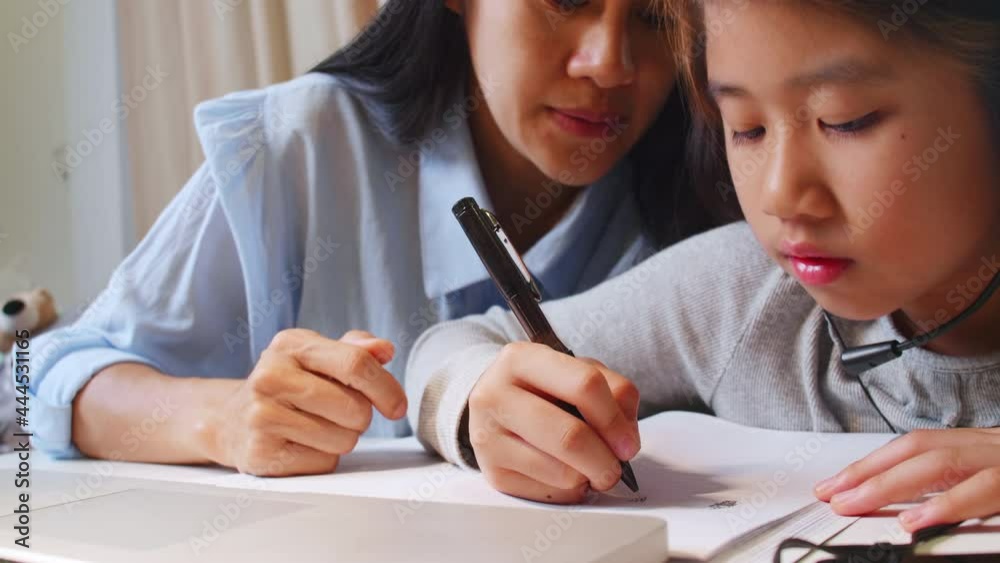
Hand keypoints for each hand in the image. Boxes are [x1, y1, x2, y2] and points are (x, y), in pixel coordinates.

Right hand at [205, 329, 405, 475]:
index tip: (397, 406)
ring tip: (316, 427)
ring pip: (344, 439)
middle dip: (361, 416)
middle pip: (355, 408)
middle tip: (339, 413)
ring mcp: (262, 415)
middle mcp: (271, 376)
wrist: (231, 420)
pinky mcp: (261, 453)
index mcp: (291, 345)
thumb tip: (385, 349)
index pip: (355, 364)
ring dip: (342, 438)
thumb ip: (354, 350)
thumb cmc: (287, 385)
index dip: (386, 388)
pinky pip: (325, 462)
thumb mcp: (317, 357)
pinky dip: (323, 457)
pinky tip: (300, 443)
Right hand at [467, 342, 640, 503]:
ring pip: (562, 472)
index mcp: (521, 359)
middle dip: (605, 460)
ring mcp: (488, 437)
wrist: (493, 405)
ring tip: (589, 467)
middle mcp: (496, 396)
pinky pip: (549, 493)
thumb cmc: (542, 388)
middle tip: (616, 468)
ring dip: (588, 477)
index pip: (584, 385)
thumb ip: (613, 390)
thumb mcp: (576, 370)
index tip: (628, 442)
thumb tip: (626, 436)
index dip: (614, 418)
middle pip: (570, 436)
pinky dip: (569, 490)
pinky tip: (565, 472)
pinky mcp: (492, 473)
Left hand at [814, 428, 999, 531]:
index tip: (834, 484)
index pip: (913, 447)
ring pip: (940, 463)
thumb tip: (907, 508)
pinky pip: (984, 488)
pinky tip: (915, 520)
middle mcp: (987, 446)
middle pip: (917, 451)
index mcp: (977, 445)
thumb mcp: (989, 477)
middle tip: (833, 496)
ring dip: (892, 484)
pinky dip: (946, 504)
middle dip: (868, 473)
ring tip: (856, 503)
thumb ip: (955, 486)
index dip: (870, 463)